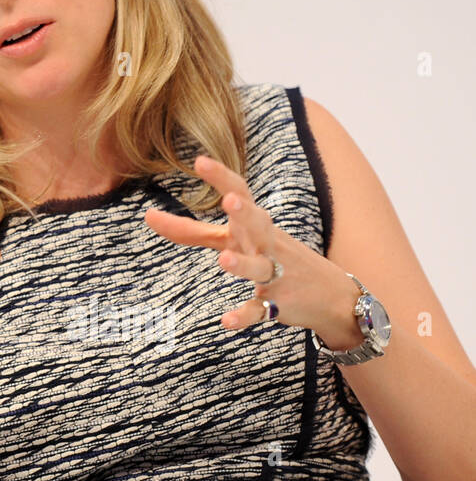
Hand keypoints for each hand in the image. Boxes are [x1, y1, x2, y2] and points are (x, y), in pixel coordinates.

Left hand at [143, 154, 362, 348]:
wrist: (332, 296)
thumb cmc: (272, 256)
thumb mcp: (236, 240)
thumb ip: (193, 231)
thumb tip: (149, 217)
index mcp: (254, 225)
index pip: (240, 194)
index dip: (221, 177)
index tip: (199, 160)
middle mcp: (266, 245)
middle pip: (257, 224)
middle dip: (245, 212)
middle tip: (230, 199)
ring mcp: (275, 275)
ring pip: (259, 268)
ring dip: (242, 264)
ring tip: (222, 260)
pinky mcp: (278, 304)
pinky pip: (260, 311)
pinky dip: (244, 315)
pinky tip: (227, 321)